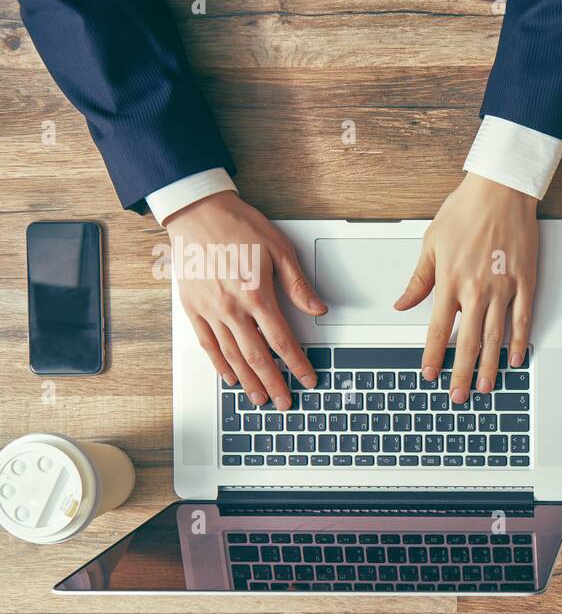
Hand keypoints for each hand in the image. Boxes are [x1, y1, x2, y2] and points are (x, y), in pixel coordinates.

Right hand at [168, 191, 325, 409]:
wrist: (196, 211)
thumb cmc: (237, 225)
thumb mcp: (278, 249)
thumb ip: (297, 284)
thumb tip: (318, 308)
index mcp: (255, 294)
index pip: (281, 340)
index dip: (296, 364)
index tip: (307, 379)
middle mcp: (230, 307)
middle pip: (256, 355)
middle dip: (274, 382)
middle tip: (285, 402)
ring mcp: (208, 309)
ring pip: (231, 355)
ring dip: (248, 381)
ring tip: (260, 398)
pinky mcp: (192, 308)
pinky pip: (207, 344)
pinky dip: (220, 364)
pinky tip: (231, 377)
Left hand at [394, 173, 537, 403]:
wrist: (500, 189)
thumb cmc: (466, 210)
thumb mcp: (431, 243)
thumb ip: (418, 280)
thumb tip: (402, 304)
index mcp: (449, 280)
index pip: (438, 329)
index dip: (434, 356)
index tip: (429, 375)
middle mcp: (476, 289)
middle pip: (468, 342)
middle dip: (462, 373)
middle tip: (459, 396)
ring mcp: (503, 288)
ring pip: (495, 337)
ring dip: (490, 366)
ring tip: (487, 387)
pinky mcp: (525, 282)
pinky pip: (522, 319)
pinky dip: (519, 341)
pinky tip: (515, 358)